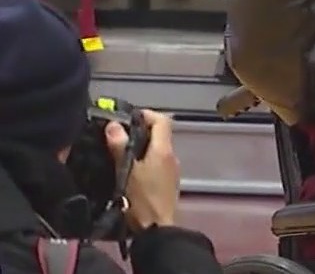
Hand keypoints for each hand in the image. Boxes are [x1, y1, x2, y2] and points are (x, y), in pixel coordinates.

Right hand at [105, 109, 179, 229]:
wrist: (157, 228)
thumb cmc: (142, 198)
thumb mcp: (127, 170)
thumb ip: (120, 147)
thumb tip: (114, 125)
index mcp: (164, 150)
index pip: (162, 120)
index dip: (146, 114)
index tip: (128, 117)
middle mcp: (171, 156)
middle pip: (159, 134)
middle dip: (139, 130)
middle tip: (117, 133)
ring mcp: (171, 169)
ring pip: (156, 149)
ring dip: (140, 146)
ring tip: (118, 149)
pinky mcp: (167, 181)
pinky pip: (156, 162)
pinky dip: (143, 159)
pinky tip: (127, 167)